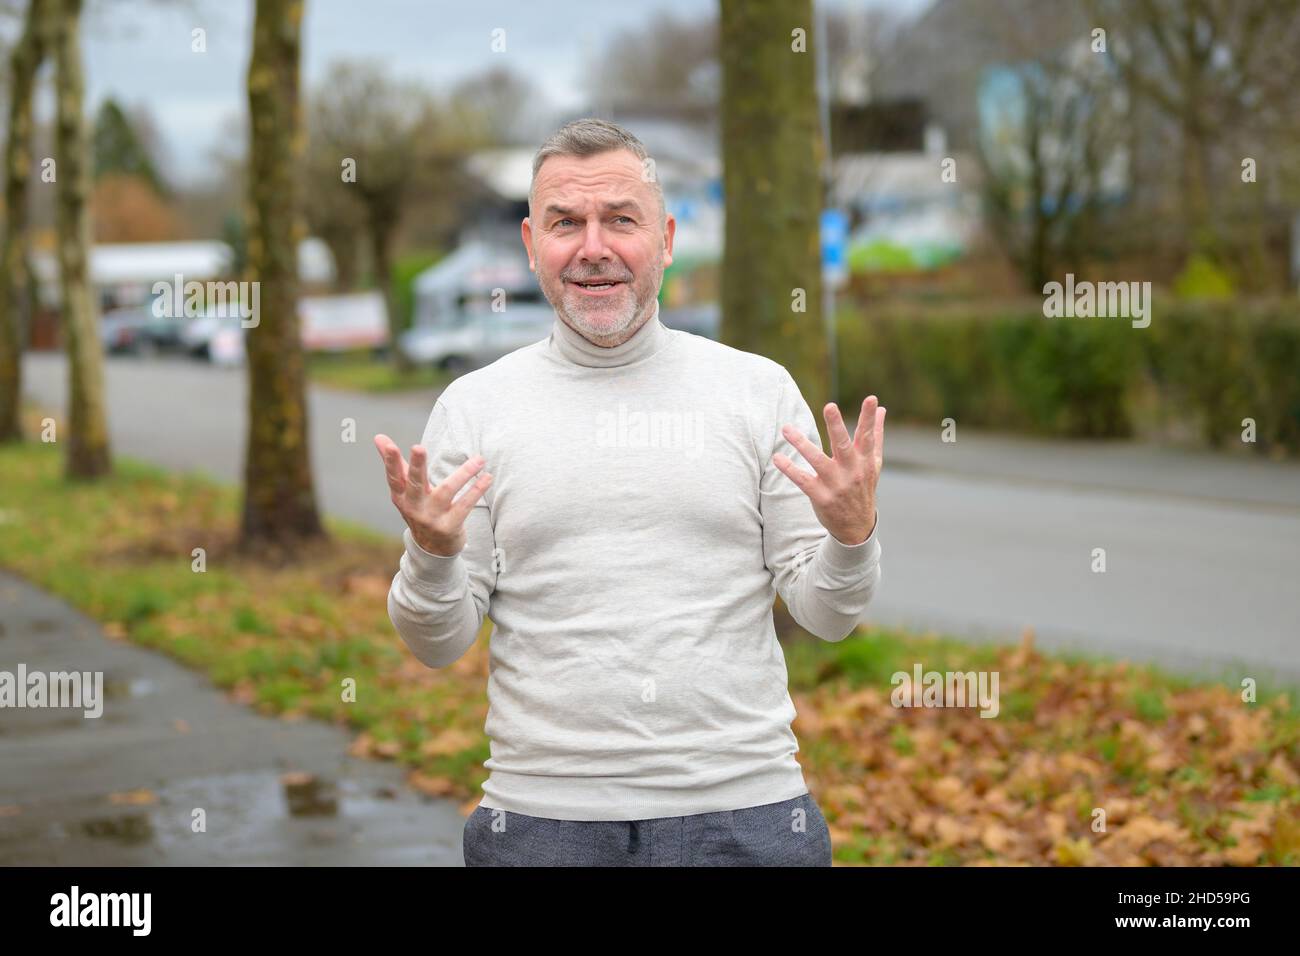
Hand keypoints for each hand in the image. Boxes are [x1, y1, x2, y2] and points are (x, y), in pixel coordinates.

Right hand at [374, 434, 491, 556]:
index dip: (390, 461)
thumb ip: (395, 464)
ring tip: (479, 459)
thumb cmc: (418, 509)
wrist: (431, 549)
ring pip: (447, 491)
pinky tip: (487, 477)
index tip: (388, 444)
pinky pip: (465, 505)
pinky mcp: (449, 526)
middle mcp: (414, 506)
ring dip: (464, 474)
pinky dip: (476, 490)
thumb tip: (378, 436)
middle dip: (416, 465)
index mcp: (401, 496)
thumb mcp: (404, 490)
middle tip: (418, 447)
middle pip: (414, 483)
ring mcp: (431, 518)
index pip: (394, 476)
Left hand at [772, 395, 884, 545]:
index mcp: (865, 461)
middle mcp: (852, 471)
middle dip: (836, 426)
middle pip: (844, 445)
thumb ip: (876, 435)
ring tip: (786, 429)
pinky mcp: (821, 497)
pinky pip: (802, 480)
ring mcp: (836, 484)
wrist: (857, 528)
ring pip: (817, 460)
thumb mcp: (873, 464)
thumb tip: (882, 409)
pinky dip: (789, 469)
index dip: (870, 417)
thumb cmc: (863, 488)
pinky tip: (777, 458)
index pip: (868, 435)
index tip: (872, 399)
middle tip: (829, 406)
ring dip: (801, 444)